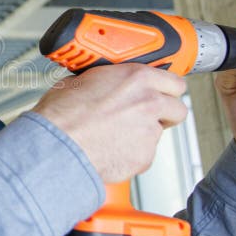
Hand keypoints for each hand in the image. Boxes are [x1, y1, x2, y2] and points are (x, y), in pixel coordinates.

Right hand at [33, 64, 187, 182]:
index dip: (167, 88)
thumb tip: (105, 83)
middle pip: (178, 109)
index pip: (175, 81)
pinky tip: (111, 149)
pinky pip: (145, 154)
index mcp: (137, 78)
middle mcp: (149, 103)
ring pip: (159, 133)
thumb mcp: (82, 81)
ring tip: (117, 135)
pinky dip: (132, 153)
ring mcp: (149, 132)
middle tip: (147, 115)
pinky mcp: (144, 157)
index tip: (162, 92)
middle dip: (165, 113)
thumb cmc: (62, 115)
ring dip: (144, 134)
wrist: (57, 146)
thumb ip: (106, 81)